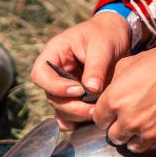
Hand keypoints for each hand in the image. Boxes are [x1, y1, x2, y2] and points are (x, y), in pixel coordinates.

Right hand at [30, 13, 130, 129]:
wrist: (116, 36)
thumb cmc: (105, 35)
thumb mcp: (102, 46)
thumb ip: (95, 68)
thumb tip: (91, 90)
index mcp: (54, 54)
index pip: (40, 75)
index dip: (55, 87)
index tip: (79, 90)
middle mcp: (54, 73)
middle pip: (52, 97)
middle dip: (71, 106)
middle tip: (93, 109)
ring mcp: (63, 86)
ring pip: (61, 109)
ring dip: (77, 115)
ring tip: (97, 112)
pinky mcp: (74, 97)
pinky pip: (69, 115)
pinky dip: (77, 122)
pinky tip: (88, 121)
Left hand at [93, 32, 155, 151]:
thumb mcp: (130, 63)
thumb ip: (113, 83)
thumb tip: (108, 93)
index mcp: (115, 101)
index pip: (98, 120)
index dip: (105, 116)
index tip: (112, 114)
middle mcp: (129, 121)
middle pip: (114, 137)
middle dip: (119, 129)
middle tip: (129, 119)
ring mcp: (149, 133)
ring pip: (133, 145)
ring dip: (135, 137)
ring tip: (145, 124)